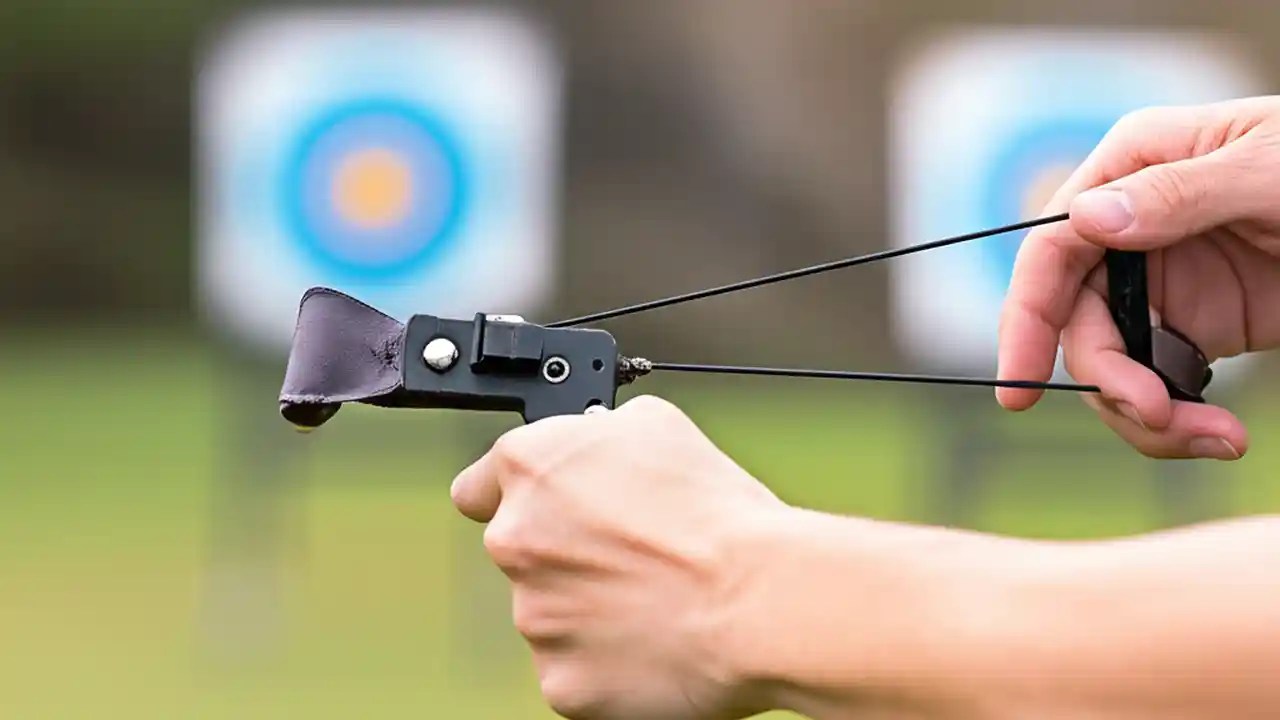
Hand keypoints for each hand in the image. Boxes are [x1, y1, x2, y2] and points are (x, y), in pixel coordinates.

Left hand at [450, 396, 788, 719]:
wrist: (758, 599)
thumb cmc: (720, 515)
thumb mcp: (658, 425)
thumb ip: (599, 434)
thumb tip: (592, 442)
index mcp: (531, 468)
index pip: (480, 486)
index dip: (520, 495)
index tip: (547, 507)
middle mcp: (515, 539)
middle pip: (523, 551)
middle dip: (565, 552)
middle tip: (631, 553)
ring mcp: (533, 616)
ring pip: (551, 611)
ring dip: (589, 606)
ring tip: (657, 595)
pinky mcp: (561, 680)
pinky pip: (575, 665)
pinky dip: (607, 658)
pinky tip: (654, 637)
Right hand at [998, 96, 1279, 459]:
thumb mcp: (1270, 170)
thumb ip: (1180, 193)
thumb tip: (1086, 219)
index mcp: (1133, 169)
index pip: (1052, 248)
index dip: (1026, 317)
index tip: (1021, 385)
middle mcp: (1132, 230)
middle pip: (1077, 321)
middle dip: (1109, 380)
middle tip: (1159, 417)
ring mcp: (1161, 282)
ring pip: (1113, 364)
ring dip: (1150, 415)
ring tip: (1215, 438)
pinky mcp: (1196, 326)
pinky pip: (1157, 383)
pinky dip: (1180, 421)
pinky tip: (1222, 434)